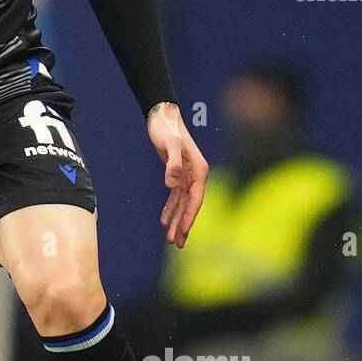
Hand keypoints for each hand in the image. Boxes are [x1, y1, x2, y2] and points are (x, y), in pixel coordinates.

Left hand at [146, 102, 208, 247]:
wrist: (163, 116)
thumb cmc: (167, 128)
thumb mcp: (170, 143)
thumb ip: (172, 162)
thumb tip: (171, 184)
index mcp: (198, 170)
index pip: (195, 200)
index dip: (189, 217)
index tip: (182, 232)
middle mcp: (196, 175)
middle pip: (190, 206)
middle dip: (184, 225)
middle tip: (177, 245)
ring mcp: (187, 175)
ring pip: (183, 204)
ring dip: (177, 221)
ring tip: (171, 240)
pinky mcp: (177, 174)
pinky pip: (175, 196)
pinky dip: (170, 208)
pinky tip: (164, 221)